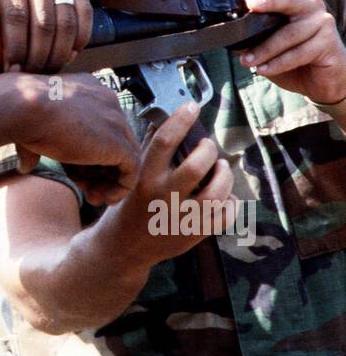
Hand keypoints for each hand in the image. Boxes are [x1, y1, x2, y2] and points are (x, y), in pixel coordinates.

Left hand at [0, 0, 91, 72]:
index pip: (15, 15)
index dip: (15, 47)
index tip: (9, 72)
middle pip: (43, 23)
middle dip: (37, 57)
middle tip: (29, 78)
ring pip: (66, 21)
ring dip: (59, 52)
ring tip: (47, 71)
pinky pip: (84, 11)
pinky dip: (80, 36)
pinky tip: (70, 54)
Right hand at [11, 72, 138, 204]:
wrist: (23, 107)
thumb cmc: (20, 112)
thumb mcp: (30, 127)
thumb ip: (35, 148)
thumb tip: (26, 166)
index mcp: (88, 91)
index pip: (98, 127)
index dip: (86, 154)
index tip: (74, 172)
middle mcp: (107, 101)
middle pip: (113, 142)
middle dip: (100, 169)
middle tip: (84, 188)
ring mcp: (116, 121)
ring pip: (125, 157)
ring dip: (109, 181)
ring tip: (92, 197)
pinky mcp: (119, 142)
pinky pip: (131, 171)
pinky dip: (120, 188)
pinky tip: (102, 198)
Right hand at [99, 102, 234, 266]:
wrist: (124, 248)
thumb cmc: (129, 205)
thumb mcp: (132, 176)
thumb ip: (148, 149)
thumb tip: (165, 119)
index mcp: (144, 178)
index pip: (164, 141)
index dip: (181, 120)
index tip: (192, 107)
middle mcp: (162, 198)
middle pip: (197, 167)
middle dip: (209, 150)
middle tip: (208, 147)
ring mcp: (180, 219)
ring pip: (216, 194)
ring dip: (225, 175)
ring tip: (221, 169)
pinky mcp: (194, 235)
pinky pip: (225, 216)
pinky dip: (231, 202)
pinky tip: (224, 195)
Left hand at [234, 0, 345, 104]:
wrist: (321, 82)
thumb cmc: (294, 58)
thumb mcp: (268, 45)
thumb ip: (252, 34)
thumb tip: (228, 34)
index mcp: (291, 0)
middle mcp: (308, 6)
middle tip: (251, 4)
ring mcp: (320, 22)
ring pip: (288, 33)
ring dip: (265, 49)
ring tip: (248, 61)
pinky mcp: (328, 42)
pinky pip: (299, 52)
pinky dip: (278, 63)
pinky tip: (264, 69)